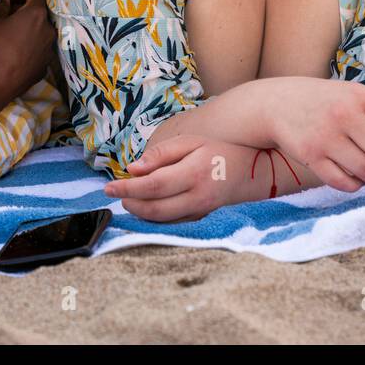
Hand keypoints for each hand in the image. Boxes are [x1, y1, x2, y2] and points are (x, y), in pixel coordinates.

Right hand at [0, 0, 55, 116]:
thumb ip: (0, 5)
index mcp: (36, 14)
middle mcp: (48, 31)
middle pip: (39, 15)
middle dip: (27, 11)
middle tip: (12, 12)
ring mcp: (48, 51)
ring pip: (41, 34)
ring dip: (31, 30)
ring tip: (14, 34)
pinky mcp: (44, 68)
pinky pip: (38, 51)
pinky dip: (30, 48)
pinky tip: (17, 53)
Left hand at [104, 135, 258, 222]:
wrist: (254, 171)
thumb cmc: (219, 152)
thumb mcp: (191, 142)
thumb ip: (162, 154)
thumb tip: (133, 169)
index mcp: (194, 173)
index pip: (153, 185)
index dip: (128, 188)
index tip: (109, 187)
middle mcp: (198, 197)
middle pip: (155, 208)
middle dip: (131, 203)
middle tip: (116, 194)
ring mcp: (201, 212)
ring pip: (162, 220)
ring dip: (140, 212)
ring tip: (129, 199)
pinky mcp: (202, 219)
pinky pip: (173, 223)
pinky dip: (155, 217)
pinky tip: (147, 206)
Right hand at [258, 78, 364, 191]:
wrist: (277, 103)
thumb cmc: (326, 100)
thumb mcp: (357, 96)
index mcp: (359, 97)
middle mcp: (343, 115)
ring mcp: (325, 136)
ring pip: (364, 169)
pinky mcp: (310, 155)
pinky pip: (341, 180)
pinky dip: (355, 186)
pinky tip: (359, 183)